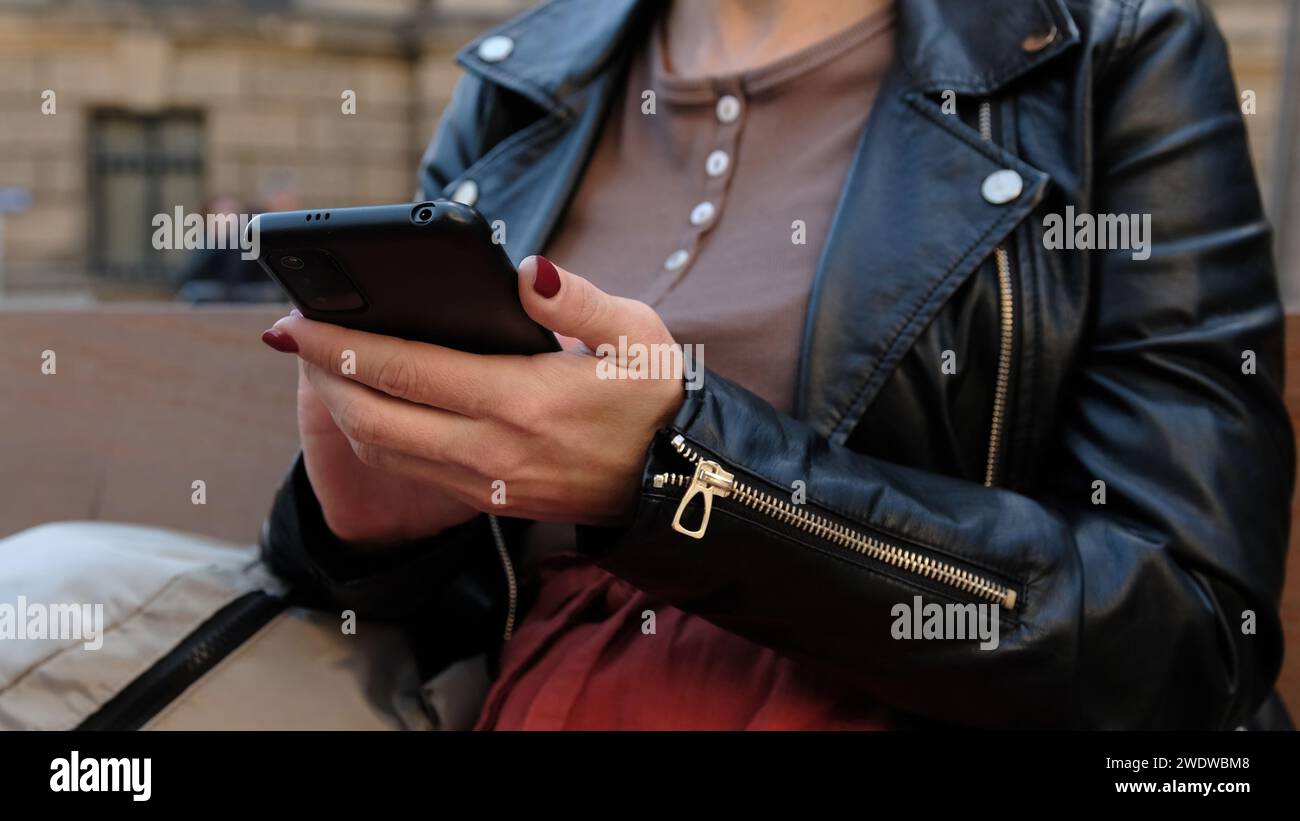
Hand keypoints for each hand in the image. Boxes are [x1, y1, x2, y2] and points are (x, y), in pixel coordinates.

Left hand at [263, 257, 685, 528]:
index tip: (298, 319)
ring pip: (382, 450)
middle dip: (322, 377)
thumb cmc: (652, 402)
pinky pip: (408, 469)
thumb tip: (526, 272)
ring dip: (340, 409)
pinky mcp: (486, 502)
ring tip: (319, 368)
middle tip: (292, 338)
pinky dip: (373, 435)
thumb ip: (580, 301)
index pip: (405, 368)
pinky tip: (366, 403)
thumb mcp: (638, 338)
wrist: (670, 486)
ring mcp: (484, 483)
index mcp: (520, 401)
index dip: (340, 344)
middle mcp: (491, 450)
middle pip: (373, 417)